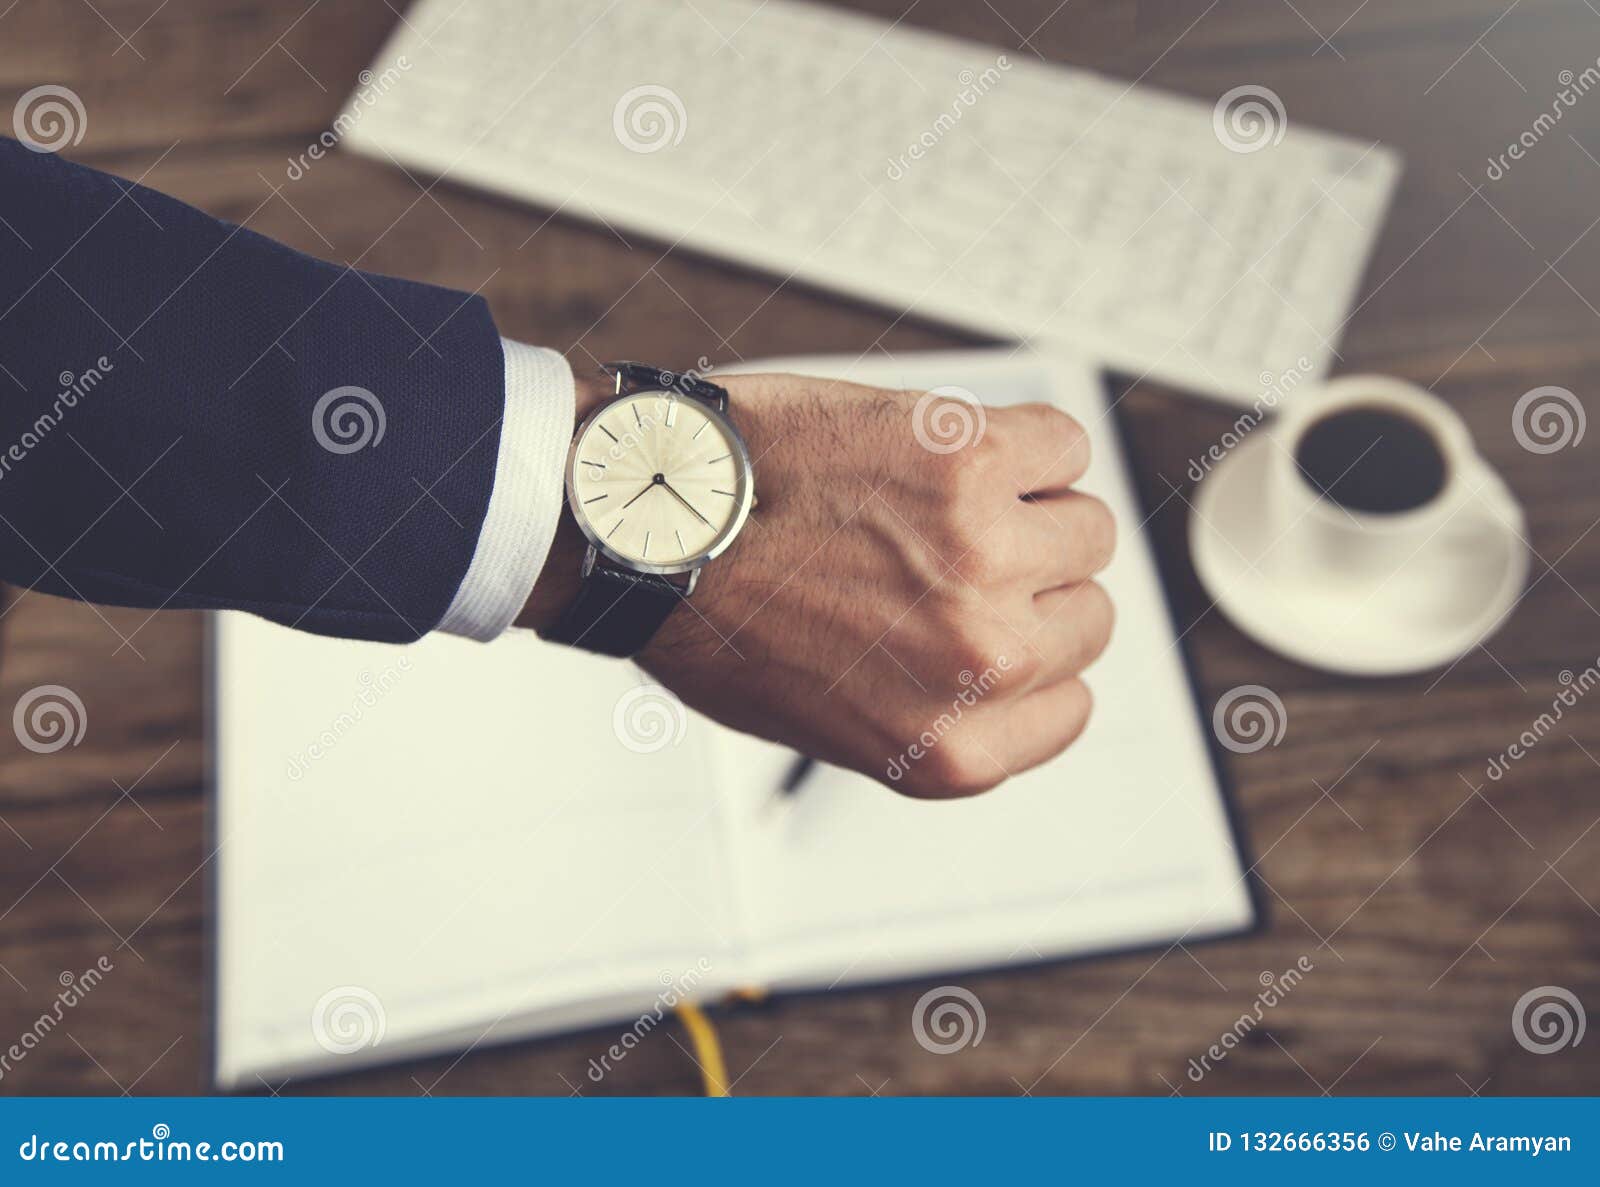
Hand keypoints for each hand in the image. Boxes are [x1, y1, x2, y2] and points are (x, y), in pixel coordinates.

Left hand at [521, 370, 1114, 797]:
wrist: (649, 524)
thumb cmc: (715, 618)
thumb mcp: (830, 723)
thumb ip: (936, 713)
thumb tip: (1007, 673)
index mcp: (953, 748)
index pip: (1070, 704)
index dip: (1029, 653)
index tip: (998, 621)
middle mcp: (983, 664)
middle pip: (1087, 614)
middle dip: (1030, 582)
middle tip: (954, 552)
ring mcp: (986, 558)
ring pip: (1087, 525)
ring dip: (1030, 506)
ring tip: (940, 500)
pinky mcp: (971, 460)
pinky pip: (1062, 443)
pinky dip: (1022, 440)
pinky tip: (946, 448)